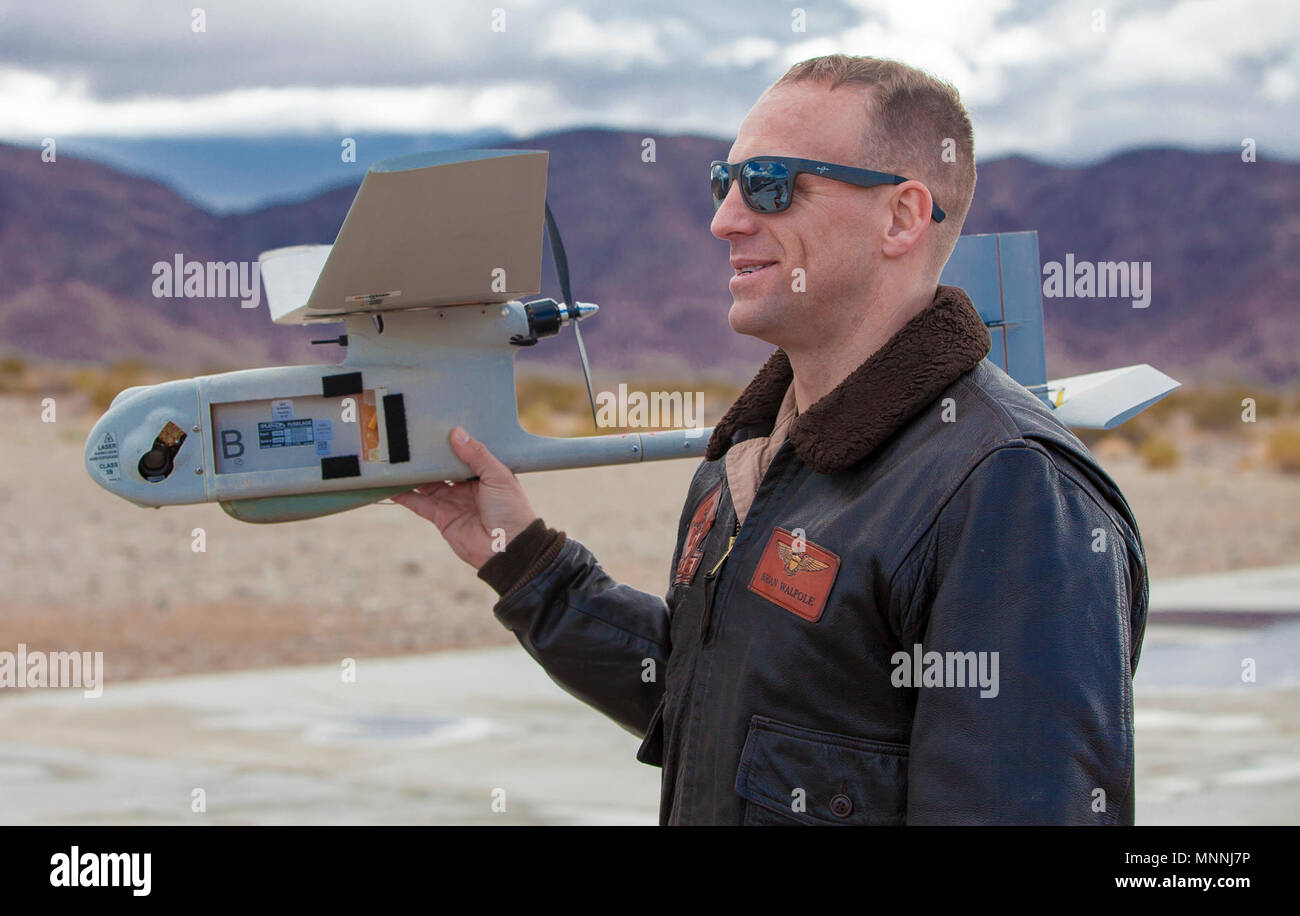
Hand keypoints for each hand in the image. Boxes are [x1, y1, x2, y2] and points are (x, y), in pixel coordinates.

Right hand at [392, 426, 538, 569]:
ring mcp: (452, 502)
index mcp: (483, 474)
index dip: (450, 442)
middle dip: (428, 456)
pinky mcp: (440, 518)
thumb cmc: (511, 509)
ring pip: (426, 483)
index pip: (463, 454)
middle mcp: (466, 486)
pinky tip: (389, 484)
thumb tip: (456, 432)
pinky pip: (418, 503)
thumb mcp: (498, 476)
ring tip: (393, 457)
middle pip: (441, 468)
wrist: (508, 549)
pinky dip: (404, 495)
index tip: (434, 424)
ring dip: (412, 473)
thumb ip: (477, 455)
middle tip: (409, 436)